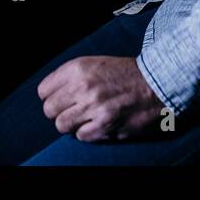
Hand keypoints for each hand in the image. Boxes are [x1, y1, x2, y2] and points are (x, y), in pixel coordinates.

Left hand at [37, 56, 164, 141]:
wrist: (156, 83)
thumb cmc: (124, 73)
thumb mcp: (93, 63)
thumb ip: (69, 77)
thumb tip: (49, 95)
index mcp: (78, 68)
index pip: (43, 90)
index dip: (50, 96)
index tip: (59, 98)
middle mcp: (84, 87)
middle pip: (49, 110)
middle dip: (58, 112)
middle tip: (70, 110)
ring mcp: (94, 108)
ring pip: (62, 125)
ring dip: (71, 124)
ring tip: (83, 118)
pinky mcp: (106, 126)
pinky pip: (81, 136)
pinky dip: (87, 132)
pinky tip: (97, 123)